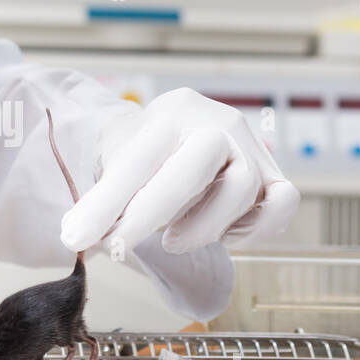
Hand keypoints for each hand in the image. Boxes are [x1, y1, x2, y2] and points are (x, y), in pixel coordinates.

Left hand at [60, 87, 298, 257]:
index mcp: (170, 114)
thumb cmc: (147, 157)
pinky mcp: (276, 175)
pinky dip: (254, 229)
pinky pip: (283, 203)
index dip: (107, 202)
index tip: (76, 237)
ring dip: (202, 226)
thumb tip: (75, 238)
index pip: (138, 158)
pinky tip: (224, 235)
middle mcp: (217, 122)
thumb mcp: (117, 166)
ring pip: (241, 188)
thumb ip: (102, 201)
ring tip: (172, 239)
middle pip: (196, 162)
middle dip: (153, 211)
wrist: (181, 140)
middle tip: (121, 245)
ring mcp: (251, 147)